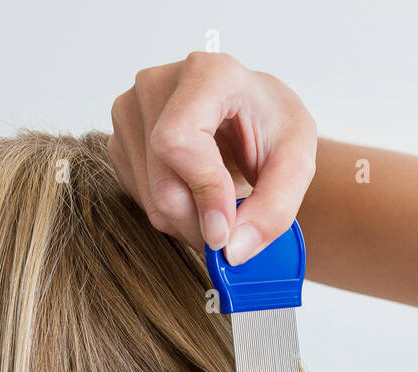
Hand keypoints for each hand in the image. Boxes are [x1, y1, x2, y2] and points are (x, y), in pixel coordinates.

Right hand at [108, 52, 318, 264]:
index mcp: (207, 74)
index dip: (203, 192)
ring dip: (191, 224)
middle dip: (201, 224)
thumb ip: (274, 208)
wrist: (251, 115)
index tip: (227, 232)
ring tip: (222, 209)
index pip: (179, 141)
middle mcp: (157, 85)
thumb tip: (233, 251)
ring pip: (150, 200)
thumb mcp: (296, 163)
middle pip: (163, 182)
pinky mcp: (120, 141)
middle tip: (234, 235)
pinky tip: (198, 196)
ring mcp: (131, 112)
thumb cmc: (273, 127)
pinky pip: (141, 200)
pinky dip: (174, 215)